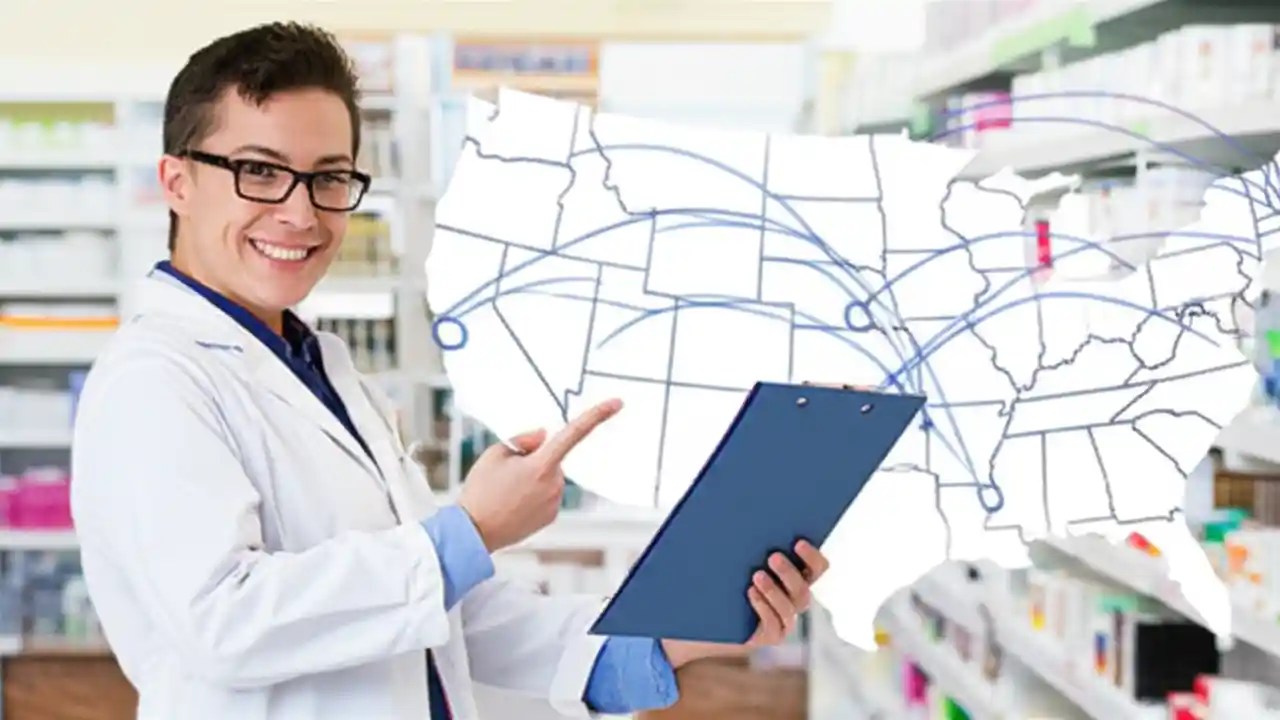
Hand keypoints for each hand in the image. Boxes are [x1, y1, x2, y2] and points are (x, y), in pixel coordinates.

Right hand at [457, 398, 621, 551]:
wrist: (473, 533)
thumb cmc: (481, 492)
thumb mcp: (495, 454)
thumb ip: (523, 439)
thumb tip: (543, 435)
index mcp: (542, 465)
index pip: (574, 433)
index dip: (597, 416)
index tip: (616, 403)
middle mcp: (555, 484)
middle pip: (552, 459)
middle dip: (535, 460)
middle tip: (507, 475)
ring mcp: (555, 503)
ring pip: (549, 478)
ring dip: (534, 479)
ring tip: (506, 492)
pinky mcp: (551, 517)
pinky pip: (547, 495)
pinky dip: (534, 495)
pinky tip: (513, 504)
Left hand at [660, 540, 829, 667]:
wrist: (701, 612)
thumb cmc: (721, 573)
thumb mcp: (731, 552)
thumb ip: (742, 534)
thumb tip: (733, 499)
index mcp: (794, 575)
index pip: (817, 567)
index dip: (813, 555)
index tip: (798, 541)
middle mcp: (793, 598)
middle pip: (805, 588)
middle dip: (791, 572)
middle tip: (773, 556)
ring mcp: (783, 619)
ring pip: (791, 607)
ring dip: (775, 590)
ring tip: (756, 575)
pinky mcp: (768, 636)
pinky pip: (775, 626)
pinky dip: (764, 608)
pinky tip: (750, 593)